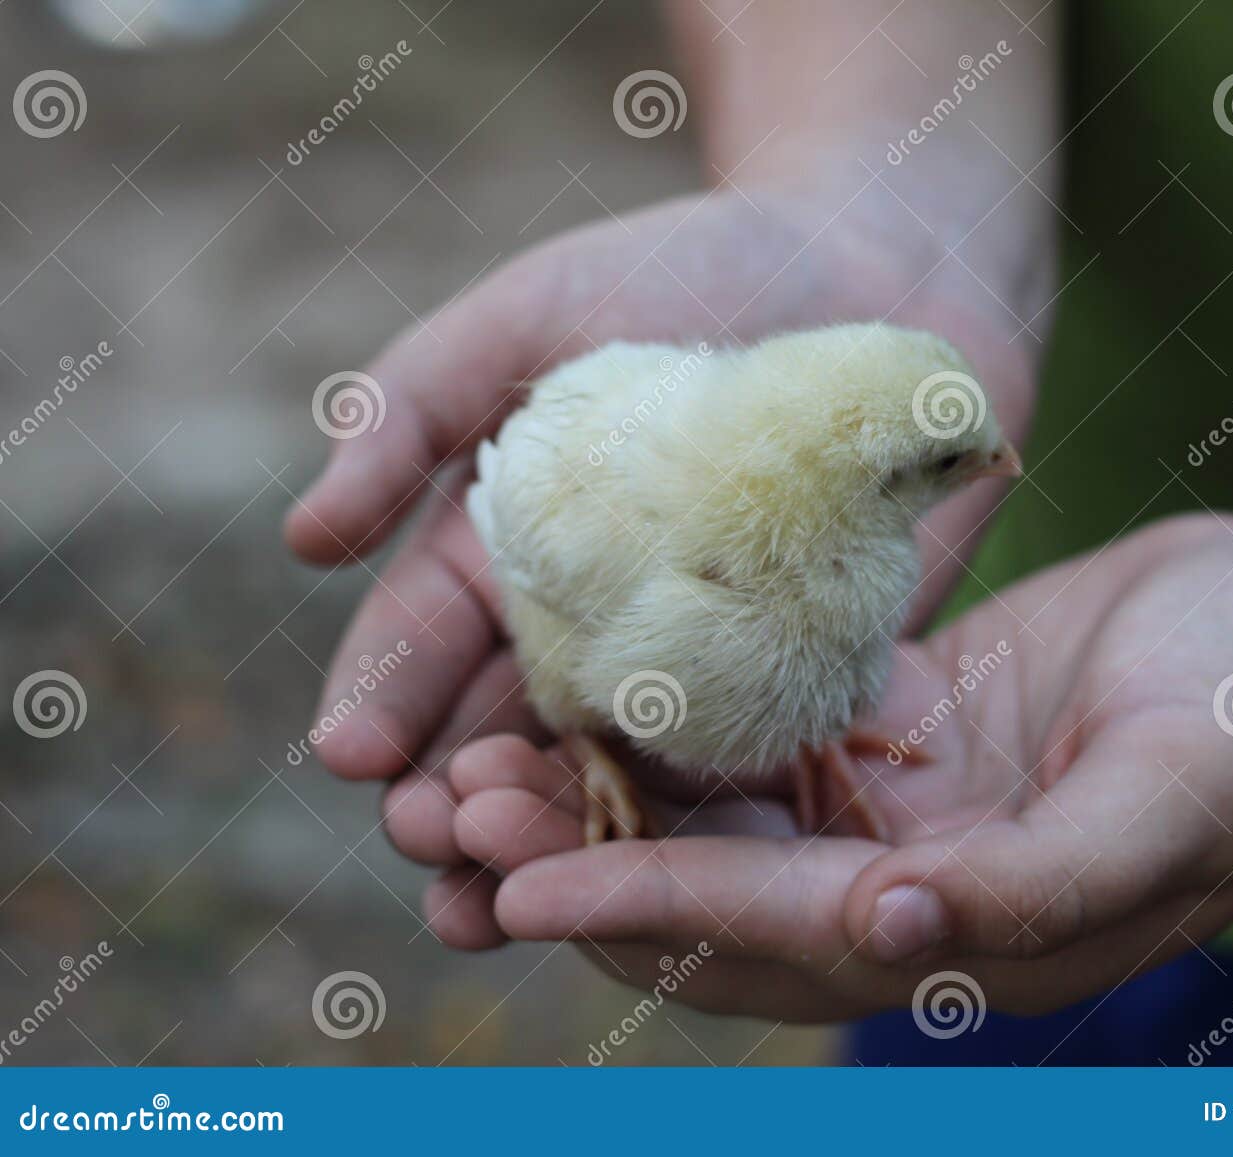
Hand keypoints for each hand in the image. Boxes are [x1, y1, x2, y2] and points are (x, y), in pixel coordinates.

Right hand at [283, 174, 1044, 891]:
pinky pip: (742, 766)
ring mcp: (691, 664)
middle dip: (458, 795)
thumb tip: (304, 541)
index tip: (350, 752)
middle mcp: (588, 627)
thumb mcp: (532, 312)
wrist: (875, 271)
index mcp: (504, 552)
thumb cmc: (691, 270)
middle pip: (505, 734)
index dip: (382, 697)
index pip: (421, 644)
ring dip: (560, 844)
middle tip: (429, 844)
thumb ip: (414, 407)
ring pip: (611, 780)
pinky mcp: (795, 682)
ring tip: (509, 902)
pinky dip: (701, 829)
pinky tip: (675, 879)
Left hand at [433, 510, 1232, 1017]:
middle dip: (579, 866)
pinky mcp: (899, 724)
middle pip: (712, 892)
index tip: (516, 892)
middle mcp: (913, 887)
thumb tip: (887, 936)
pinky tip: (587, 674)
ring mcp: (901, 807)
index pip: (774, 936)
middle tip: (450, 816)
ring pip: (717, 816)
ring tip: (478, 753)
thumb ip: (1033, 886)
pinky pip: (763, 729)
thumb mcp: (1173, 797)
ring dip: (599, 794)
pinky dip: (674, 715)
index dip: (646, 913)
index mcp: (970, 937)